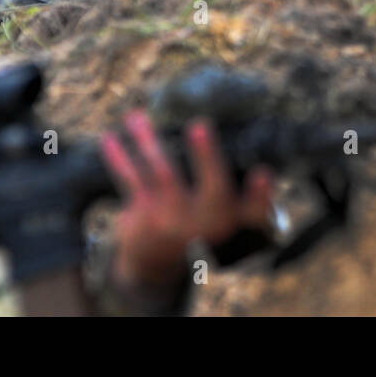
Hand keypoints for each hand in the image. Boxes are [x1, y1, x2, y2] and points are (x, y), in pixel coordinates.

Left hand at [101, 112, 272, 289]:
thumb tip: (265, 167)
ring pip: (164, 173)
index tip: (263, 172)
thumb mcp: (231, 215)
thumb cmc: (202, 220)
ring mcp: (172, 220)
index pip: (253, 209)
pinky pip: (131, 180)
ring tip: (137, 116)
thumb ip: (252, 196)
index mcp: (231, 217)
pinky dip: (119, 157)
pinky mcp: (142, 216)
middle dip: (206, 156)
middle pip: (211, 188)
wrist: (156, 260)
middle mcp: (205, 223)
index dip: (261, 192)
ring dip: (150, 142)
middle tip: (199, 125)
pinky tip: (110, 138)